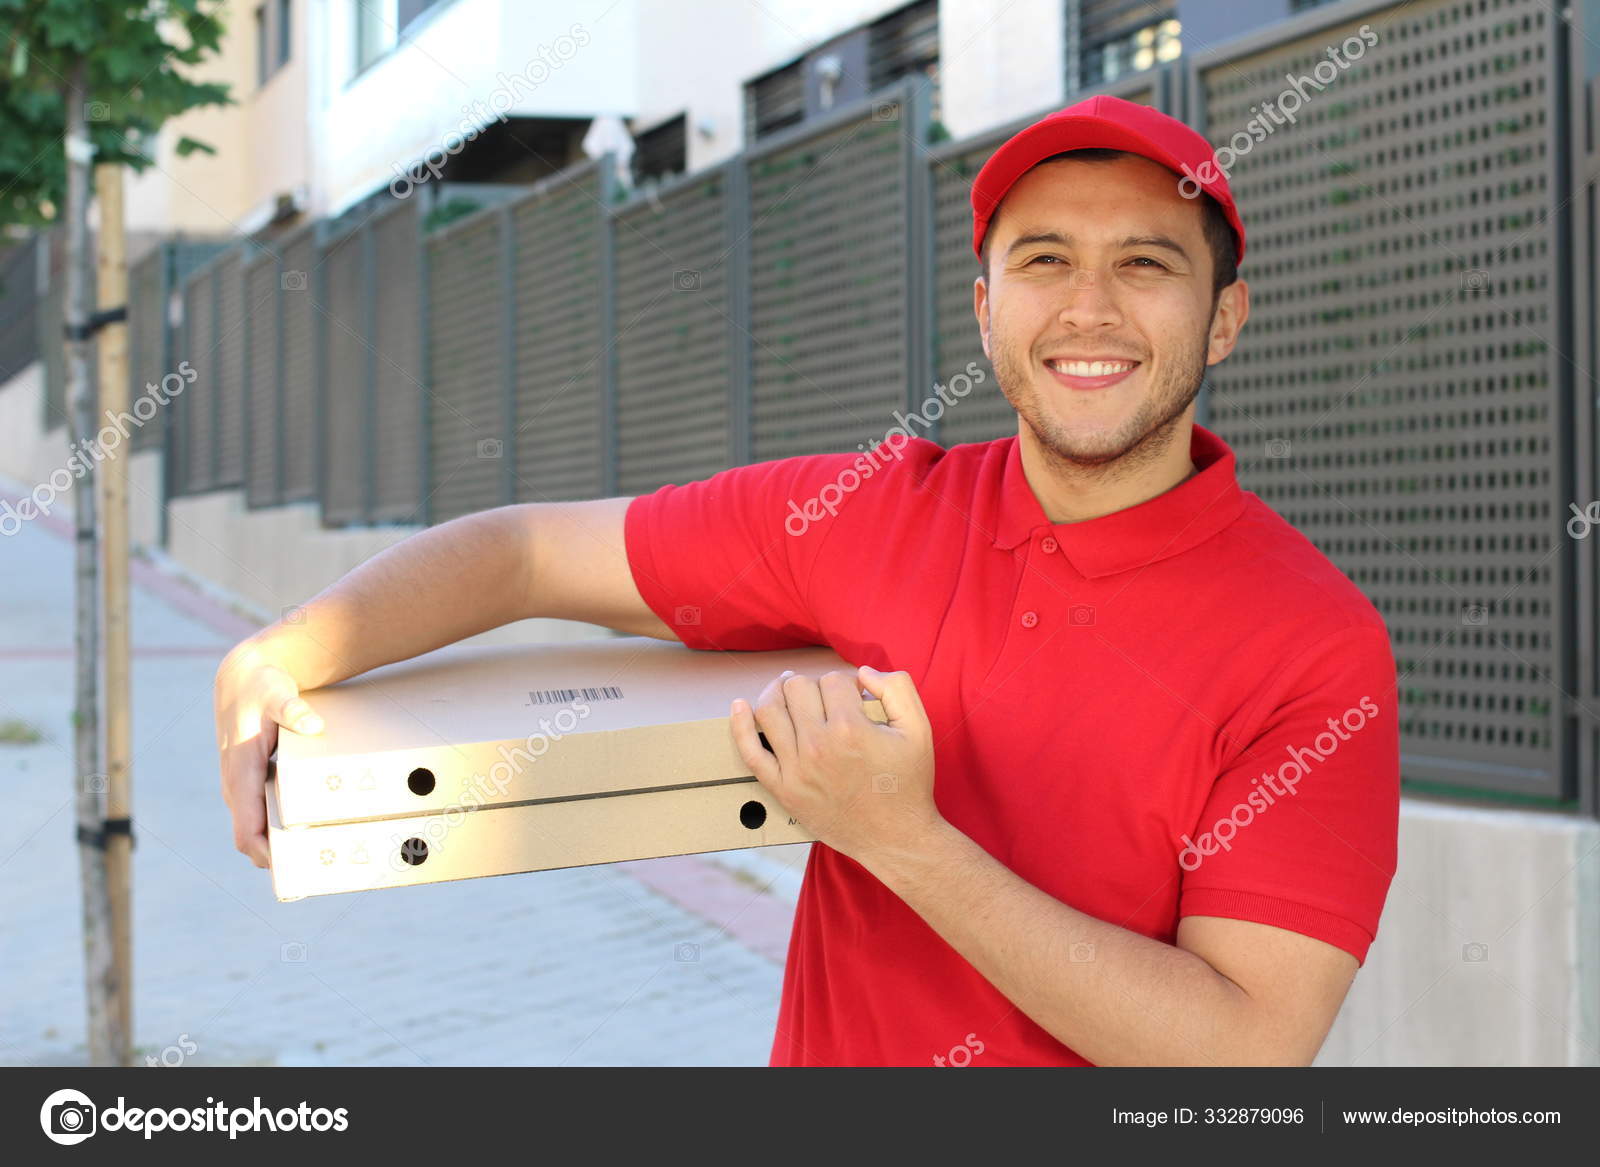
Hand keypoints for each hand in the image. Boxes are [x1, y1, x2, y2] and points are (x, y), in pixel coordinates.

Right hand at [213, 642, 324, 867]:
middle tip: (312, 878)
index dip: (265, 854)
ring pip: (253, 830)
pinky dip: (275, 832)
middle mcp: (236, 786)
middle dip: (277, 861)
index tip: (289, 871)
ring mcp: (240, 787)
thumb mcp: (277, 693)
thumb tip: (312, 723)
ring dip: (276, 849)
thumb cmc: (261, 687)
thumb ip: (293, 709)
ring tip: (312, 866)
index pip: (246, 829)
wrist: (241, 678)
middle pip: (250, 839)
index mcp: (240, 772)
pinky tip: (302, 838)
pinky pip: (258, 817)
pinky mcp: (249, 783)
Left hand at [729, 664, 942, 868]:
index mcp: (851, 728)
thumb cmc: (908, 783)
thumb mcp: (919, 729)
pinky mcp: (783, 789)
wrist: (896, 838)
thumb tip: (862, 672)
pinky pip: (750, 752)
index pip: (833, 680)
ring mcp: (796, 769)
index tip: (855, 701)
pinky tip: (739, 705)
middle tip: (825, 700)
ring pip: (770, 710)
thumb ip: (897, 688)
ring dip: (778, 694)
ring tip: (789, 693)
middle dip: (813, 687)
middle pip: (798, 688)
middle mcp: (818, 746)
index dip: (846, 685)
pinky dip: (739, 725)